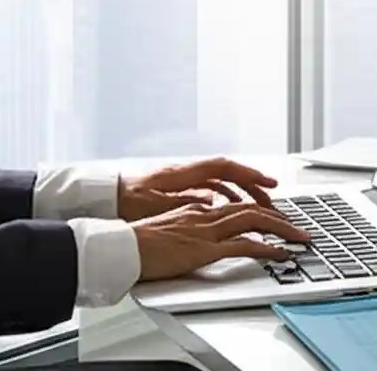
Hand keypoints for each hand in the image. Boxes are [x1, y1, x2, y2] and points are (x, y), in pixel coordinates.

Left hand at [117, 156, 279, 222]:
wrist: (105, 197)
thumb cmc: (125, 201)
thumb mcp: (157, 205)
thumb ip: (188, 202)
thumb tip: (213, 200)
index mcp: (182, 173)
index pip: (224, 167)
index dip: (249, 174)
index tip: (268, 184)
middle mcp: (185, 173)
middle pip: (227, 173)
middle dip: (251, 185)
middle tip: (271, 199)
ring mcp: (181, 180)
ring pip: (218, 182)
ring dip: (239, 192)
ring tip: (256, 207)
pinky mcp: (175, 189)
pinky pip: (207, 189)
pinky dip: (223, 197)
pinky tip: (228, 210)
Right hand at [131, 201, 310, 281]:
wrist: (122, 247)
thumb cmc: (137, 243)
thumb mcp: (166, 229)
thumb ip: (185, 225)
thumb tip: (197, 228)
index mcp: (194, 208)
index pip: (234, 206)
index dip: (258, 211)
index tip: (272, 218)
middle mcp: (204, 214)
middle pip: (251, 210)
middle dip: (279, 218)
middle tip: (298, 228)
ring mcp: (206, 230)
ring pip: (254, 221)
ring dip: (282, 229)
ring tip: (300, 238)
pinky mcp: (205, 248)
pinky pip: (244, 245)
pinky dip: (267, 248)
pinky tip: (281, 254)